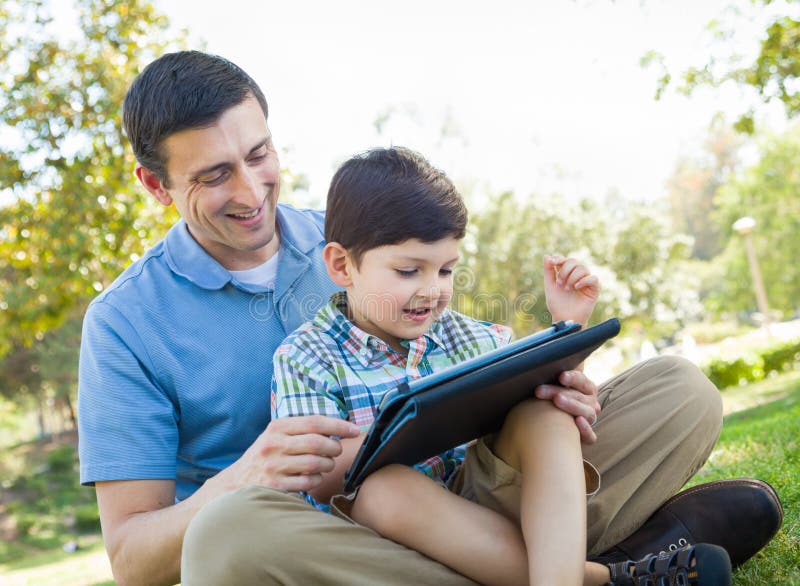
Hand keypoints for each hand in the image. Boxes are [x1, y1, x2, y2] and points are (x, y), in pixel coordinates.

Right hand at [224, 415, 359, 492]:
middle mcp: (273, 444)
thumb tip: (338, 428)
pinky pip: (307, 483)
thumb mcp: (276, 436)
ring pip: (315, 464)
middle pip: (317, 443)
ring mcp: (273, 466)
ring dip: (327, 465)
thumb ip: (301, 430)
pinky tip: (313, 478)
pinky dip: (316, 480)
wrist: (235, 483)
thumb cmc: (265, 456)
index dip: (339, 425)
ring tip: (325, 464)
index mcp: (277, 427)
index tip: (355, 430)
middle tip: (336, 451)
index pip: (314, 422)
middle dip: (334, 447)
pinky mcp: (274, 486)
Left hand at [534, 370, 599, 443]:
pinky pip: (590, 435)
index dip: (572, 378)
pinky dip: (585, 429)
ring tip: (556, 401)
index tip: (560, 377)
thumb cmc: (552, 397)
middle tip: (539, 391)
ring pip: (586, 412)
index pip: (581, 380)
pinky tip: (577, 422)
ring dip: (572, 406)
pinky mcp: (588, 436)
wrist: (556, 424)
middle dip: (557, 391)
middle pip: (578, 395)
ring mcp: (590, 418)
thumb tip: (536, 362)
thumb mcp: (554, 385)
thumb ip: (551, 377)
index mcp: (586, 387)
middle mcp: (591, 402)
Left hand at [543, 255, 599, 326]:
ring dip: (572, 277)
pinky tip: (576, 287)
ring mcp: (585, 281)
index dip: (559, 258)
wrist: (565, 318)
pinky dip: (584, 280)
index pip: (564, 260)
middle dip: (565, 270)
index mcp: (566, 273)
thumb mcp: (550, 286)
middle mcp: (576, 275)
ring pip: (582, 268)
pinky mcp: (594, 289)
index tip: (552, 262)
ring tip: (567, 288)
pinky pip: (593, 278)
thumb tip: (546, 256)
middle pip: (573, 261)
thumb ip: (548, 271)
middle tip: (559, 283)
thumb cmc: (557, 304)